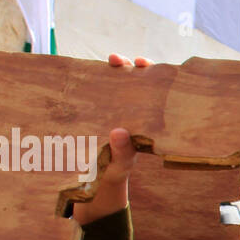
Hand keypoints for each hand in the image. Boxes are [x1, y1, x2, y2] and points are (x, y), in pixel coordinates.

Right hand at [71, 55, 152, 225]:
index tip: (142, 65)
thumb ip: (122, 151)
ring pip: (118, 82)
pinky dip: (95, 80)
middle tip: (119, 60)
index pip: (154, 93)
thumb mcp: (119, 164)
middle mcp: (135, 111)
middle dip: (130, 66)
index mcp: (146, 122)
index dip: (152, 76)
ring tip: (111, 60)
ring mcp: (118, 108)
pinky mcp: (102, 110)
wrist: (98, 179)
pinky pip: (101, 91)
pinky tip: (86, 72)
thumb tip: (120, 132)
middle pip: (137, 81)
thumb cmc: (115, 170)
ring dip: (114, 69)